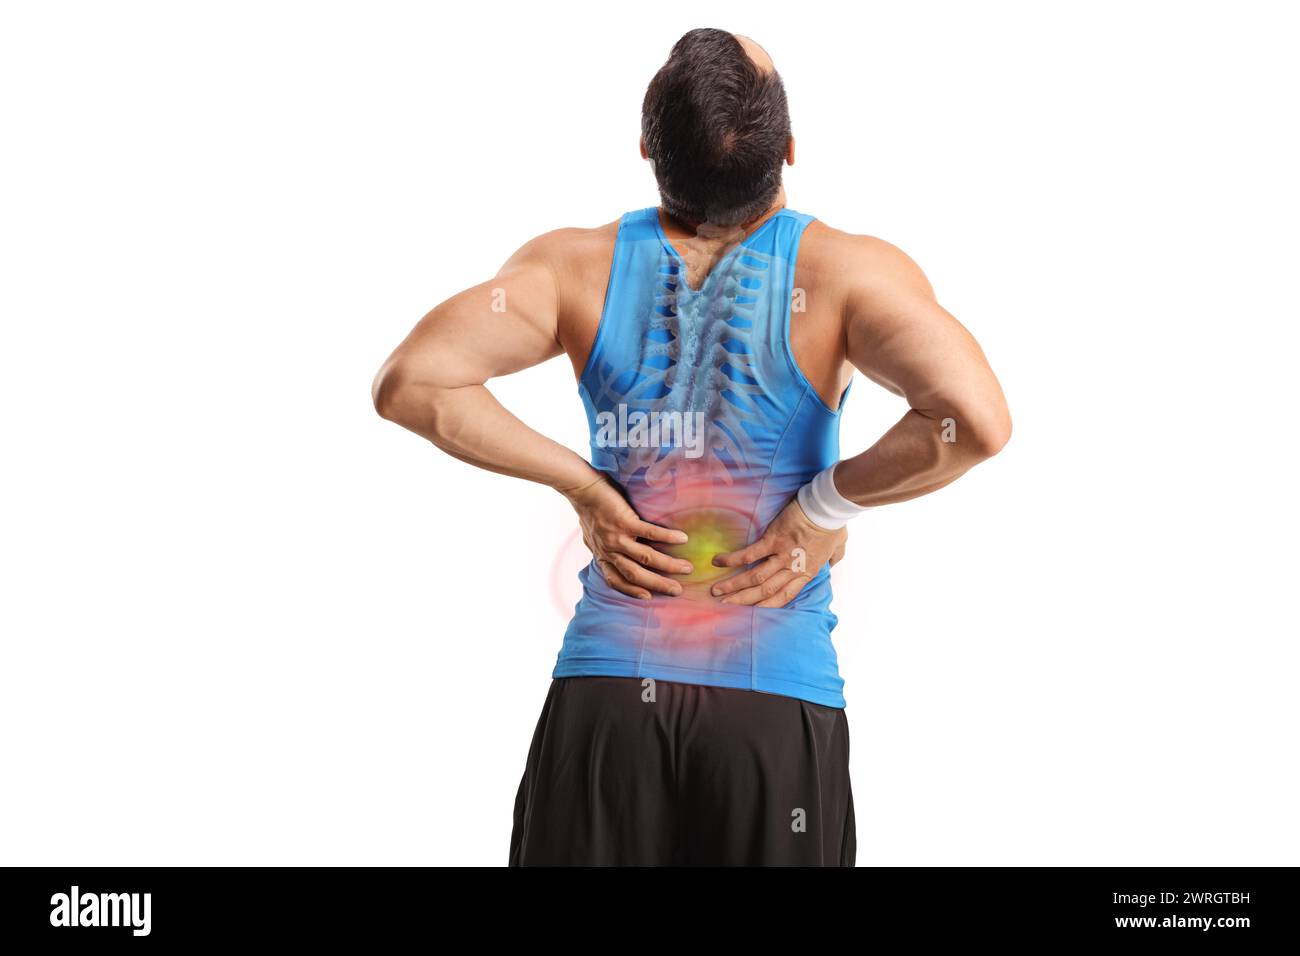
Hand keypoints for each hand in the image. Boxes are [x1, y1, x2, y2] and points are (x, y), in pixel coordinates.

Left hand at [564, 475, 691, 599]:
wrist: (583, 490)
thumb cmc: (588, 510)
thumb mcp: (592, 536)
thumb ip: (603, 548)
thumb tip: (611, 554)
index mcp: (602, 556)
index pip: (616, 580)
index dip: (631, 591)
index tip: (648, 597)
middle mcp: (609, 551)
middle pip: (635, 575)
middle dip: (658, 585)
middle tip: (677, 590)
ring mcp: (617, 538)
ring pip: (645, 558)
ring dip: (668, 565)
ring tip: (687, 568)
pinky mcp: (625, 522)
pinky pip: (649, 533)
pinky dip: (667, 537)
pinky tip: (682, 539)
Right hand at [709, 497, 846, 606]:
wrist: (829, 509)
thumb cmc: (834, 526)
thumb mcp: (838, 548)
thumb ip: (832, 560)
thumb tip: (830, 564)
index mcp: (806, 573)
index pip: (784, 597)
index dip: (766, 607)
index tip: (750, 612)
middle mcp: (792, 569)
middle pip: (764, 591)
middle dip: (743, 601)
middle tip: (724, 605)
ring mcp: (781, 555)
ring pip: (754, 577)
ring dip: (734, 585)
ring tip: (716, 590)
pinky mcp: (773, 539)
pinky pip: (750, 554)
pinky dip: (733, 559)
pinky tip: (717, 562)